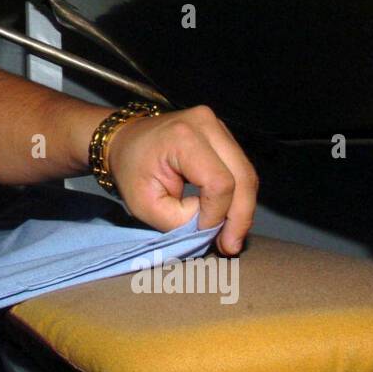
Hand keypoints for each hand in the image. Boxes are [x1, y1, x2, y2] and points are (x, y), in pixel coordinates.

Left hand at [106, 104, 256, 254]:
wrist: (125, 140)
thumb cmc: (131, 172)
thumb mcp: (145, 205)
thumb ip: (180, 220)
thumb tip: (213, 223)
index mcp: (183, 136)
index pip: (219, 182)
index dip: (216, 214)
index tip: (201, 232)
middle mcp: (207, 124)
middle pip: (243, 176)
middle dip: (240, 217)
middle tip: (231, 247)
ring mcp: (218, 126)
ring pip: (247, 175)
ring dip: (242, 209)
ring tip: (230, 237)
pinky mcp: (224, 135)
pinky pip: (241, 170)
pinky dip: (239, 196)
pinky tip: (229, 217)